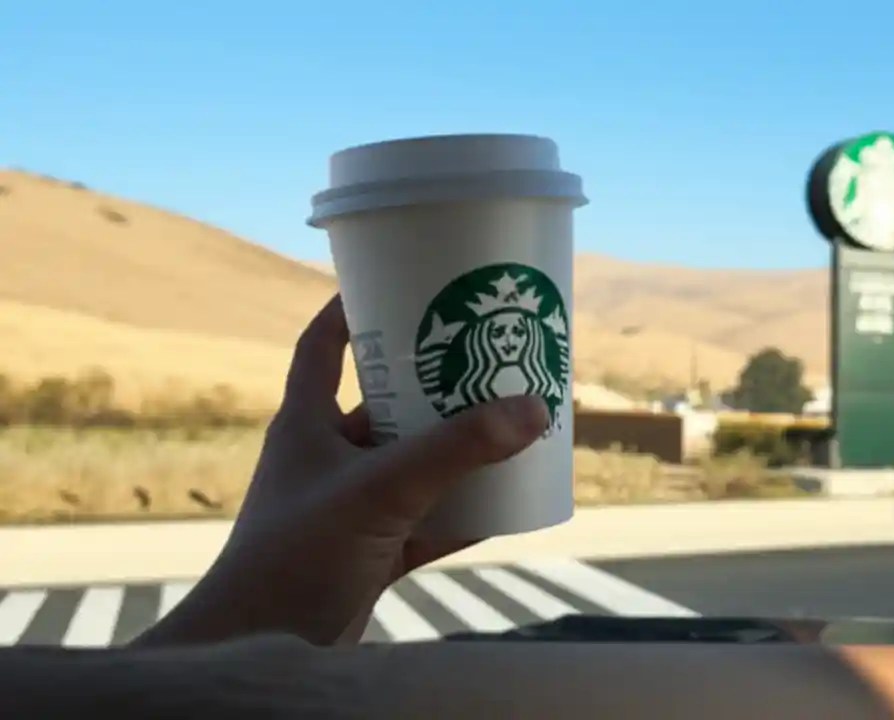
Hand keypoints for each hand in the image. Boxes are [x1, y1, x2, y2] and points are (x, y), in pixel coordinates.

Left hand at [134, 295, 547, 646]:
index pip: (321, 346)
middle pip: (386, 406)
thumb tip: (534, 409)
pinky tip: (507, 504)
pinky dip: (464, 514)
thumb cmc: (294, 555)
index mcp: (305, 425)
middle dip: (435, 386)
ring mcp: (350, 509)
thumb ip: (456, 450)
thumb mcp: (380, 490)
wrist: (262, 649)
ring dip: (457, 452)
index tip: (395, 283)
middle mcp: (326, 460)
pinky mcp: (370, 554)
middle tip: (487, 358)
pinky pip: (428, 523)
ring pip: (414, 467)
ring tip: (511, 425)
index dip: (350, 311)